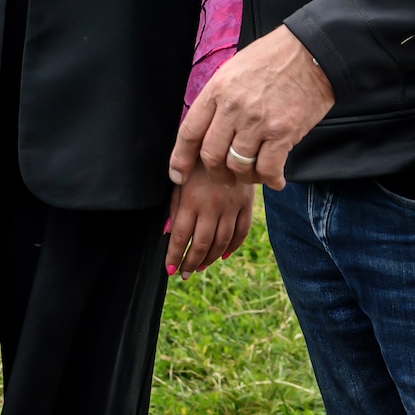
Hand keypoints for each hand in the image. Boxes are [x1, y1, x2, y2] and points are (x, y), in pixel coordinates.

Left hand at [164, 162, 254, 277]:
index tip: (170, 269)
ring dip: (209, 258)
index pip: (180, 236)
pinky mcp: (246, 205)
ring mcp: (231, 207)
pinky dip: (232, 247)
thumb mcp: (181, 179)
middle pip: (201, 244)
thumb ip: (175, 206)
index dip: (174, 255)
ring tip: (199, 267)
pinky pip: (241, 232)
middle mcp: (212, 206)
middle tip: (184, 273)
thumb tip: (167, 233)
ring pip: (221, 242)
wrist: (229, 140)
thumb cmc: (197, 161)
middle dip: (190, 262)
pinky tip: (222, 255)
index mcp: (191, 199)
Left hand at [168, 25, 335, 191]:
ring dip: (244, 177)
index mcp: (217, 90)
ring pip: (238, 166)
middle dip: (216, 173)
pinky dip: (270, 180)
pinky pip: (268, 169)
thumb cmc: (273, 59)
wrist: (313, 53)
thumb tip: (207, 128)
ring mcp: (258, 122)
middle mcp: (233, 108)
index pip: (189, 132)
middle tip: (224, 177)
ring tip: (253, 174)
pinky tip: (274, 179)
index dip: (181, 159)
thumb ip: (219, 98)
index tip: (179, 174)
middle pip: (211, 156)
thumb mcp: (234, 69)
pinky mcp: (283, 133)